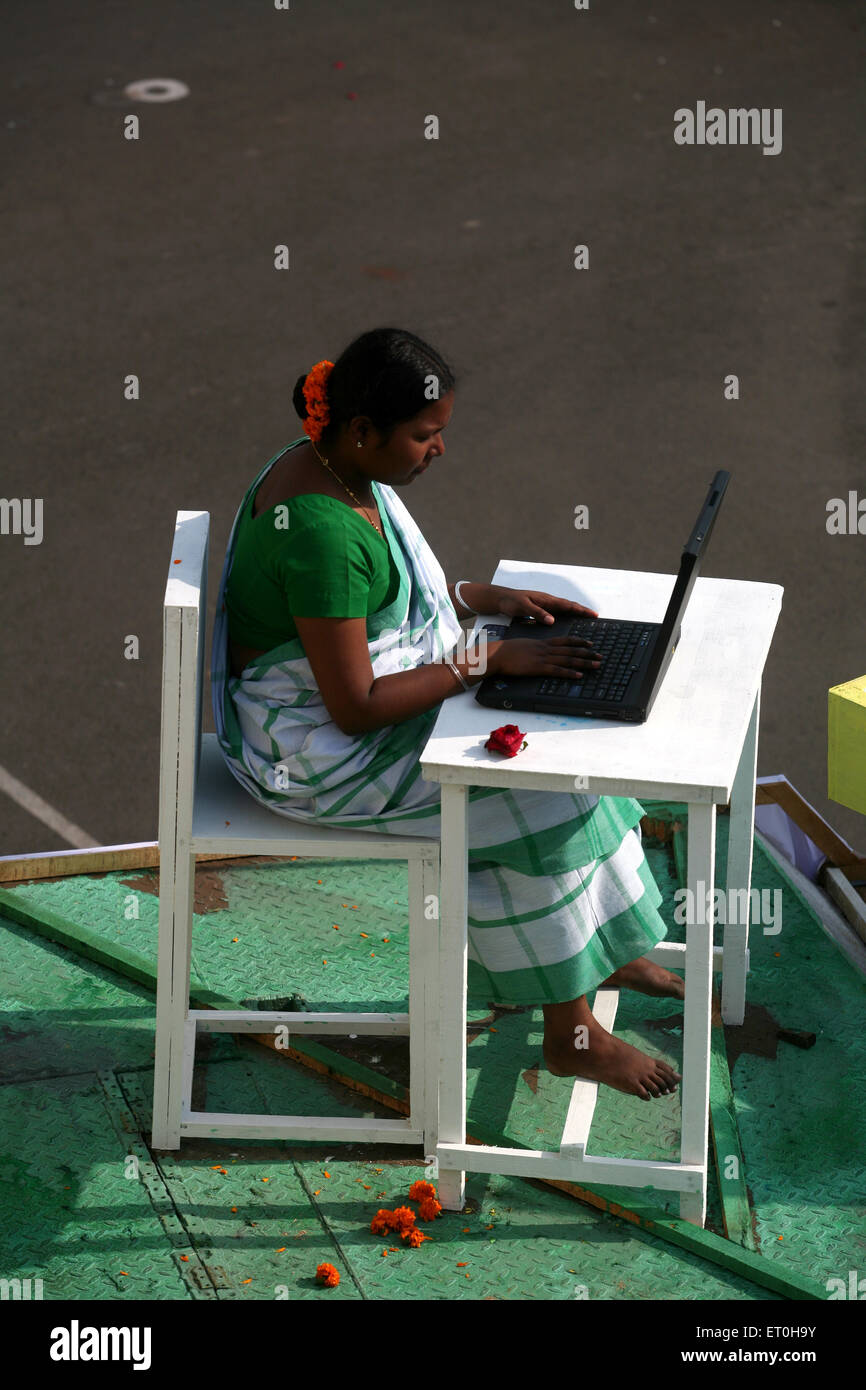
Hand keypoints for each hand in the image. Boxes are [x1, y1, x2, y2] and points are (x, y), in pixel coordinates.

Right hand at [485, 634, 602, 680]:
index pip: (565, 640)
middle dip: (587, 653)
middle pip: (571, 650)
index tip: (590, 644)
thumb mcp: (525, 645)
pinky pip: (557, 671)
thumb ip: (535, 647)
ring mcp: (543, 658)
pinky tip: (579, 675)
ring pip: (568, 659)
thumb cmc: (508, 651)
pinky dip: (570, 673)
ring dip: (584, 662)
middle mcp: (546, 649)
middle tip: (600, 656)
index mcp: (543, 642)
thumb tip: (540, 650)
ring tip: (596, 665)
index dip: (579, 642)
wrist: (498, 653)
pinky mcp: (538, 668)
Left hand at [491, 586, 598, 624]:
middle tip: (595, 616)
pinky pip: (557, 612)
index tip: (593, 614)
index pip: (568, 605)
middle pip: (569, 606)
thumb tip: (552, 620)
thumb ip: (537, 613)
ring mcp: (545, 604)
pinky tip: (568, 621)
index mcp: (546, 599)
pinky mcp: (541, 609)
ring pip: (564, 609)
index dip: (581, 610)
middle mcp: (548, 601)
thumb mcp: (523, 607)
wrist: (501, 598)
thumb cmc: (511, 602)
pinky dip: (566, 615)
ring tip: (586, 618)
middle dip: (582, 610)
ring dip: (575, 612)